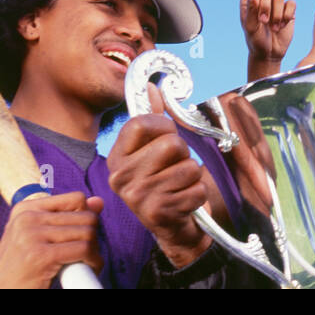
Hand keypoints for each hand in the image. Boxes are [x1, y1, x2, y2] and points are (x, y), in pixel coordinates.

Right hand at [0, 192, 103, 287]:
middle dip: (93, 237)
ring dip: (94, 252)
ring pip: (88, 233)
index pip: (76, 199)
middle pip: (86, 217)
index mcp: (25, 209)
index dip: (87, 217)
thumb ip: (68, 217)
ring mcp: (32, 235)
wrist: (2, 291)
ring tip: (85, 263)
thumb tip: (98, 201)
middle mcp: (27, 218)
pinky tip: (88, 268)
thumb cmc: (22, 265)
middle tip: (86, 254)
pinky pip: (84, 250)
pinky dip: (93, 261)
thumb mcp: (40, 235)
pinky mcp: (40, 255)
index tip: (81, 235)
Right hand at [108, 88, 212, 267]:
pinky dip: (197, 194)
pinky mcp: (159, 213)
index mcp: (116, 157)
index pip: (141, 123)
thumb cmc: (164, 181)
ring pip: (189, 167)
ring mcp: (137, 197)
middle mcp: (120, 177)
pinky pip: (197, 189)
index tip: (167, 135)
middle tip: (175, 167)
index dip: (164, 125)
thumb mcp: (152, 150)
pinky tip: (184, 201)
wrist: (171, 228)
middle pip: (171, 144)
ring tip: (179, 186)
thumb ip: (152, 118)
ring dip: (193, 176)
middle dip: (184, 154)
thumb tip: (151, 85)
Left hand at [241, 0, 297, 77]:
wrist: (269, 52)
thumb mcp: (250, 27)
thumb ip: (250, 9)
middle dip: (265, 6)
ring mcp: (276, 4)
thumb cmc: (255, 40)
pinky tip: (283, 25)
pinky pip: (291, 4)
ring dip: (277, 15)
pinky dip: (287, 16)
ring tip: (273, 27)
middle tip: (264, 22)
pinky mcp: (288, 10)